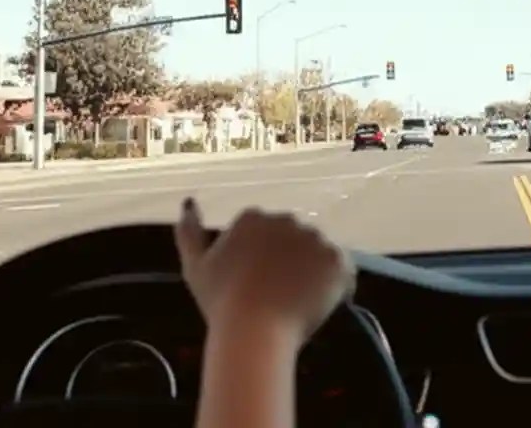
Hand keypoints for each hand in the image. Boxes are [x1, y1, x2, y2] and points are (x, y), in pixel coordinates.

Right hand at [174, 198, 354, 341]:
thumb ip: (189, 232)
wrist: (253, 330)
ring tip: (297, 301)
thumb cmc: (220, 302)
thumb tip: (188, 201)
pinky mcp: (337, 258)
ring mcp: (314, 237)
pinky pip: (342, 269)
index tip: (257, 282)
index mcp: (253, 217)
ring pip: (318, 253)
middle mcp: (286, 219)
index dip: (263, 259)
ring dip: (313, 271)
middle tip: (278, 293)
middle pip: (294, 238)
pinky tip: (318, 303)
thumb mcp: (195, 266)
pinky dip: (335, 284)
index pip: (265, 233)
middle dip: (289, 260)